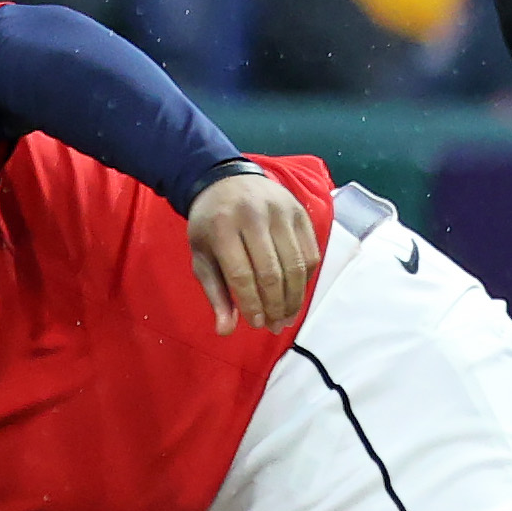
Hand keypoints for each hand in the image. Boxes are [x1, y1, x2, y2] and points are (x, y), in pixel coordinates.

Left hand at [186, 170, 318, 334]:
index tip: (256, 324)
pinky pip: (310, 252)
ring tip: (288, 317)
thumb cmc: (211, 223)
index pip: (242, 275)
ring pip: (295, 264)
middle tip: (276, 326)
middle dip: (275, 306)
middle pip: (272, 272)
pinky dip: (305, 279)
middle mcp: (253, 216)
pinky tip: (296, 293)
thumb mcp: (201, 255)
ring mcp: (280, 211)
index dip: (251, 304)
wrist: (226, 180)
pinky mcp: (300, 211)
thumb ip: (214, 292)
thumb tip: (225, 330)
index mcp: (222, 227)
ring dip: (294, 297)